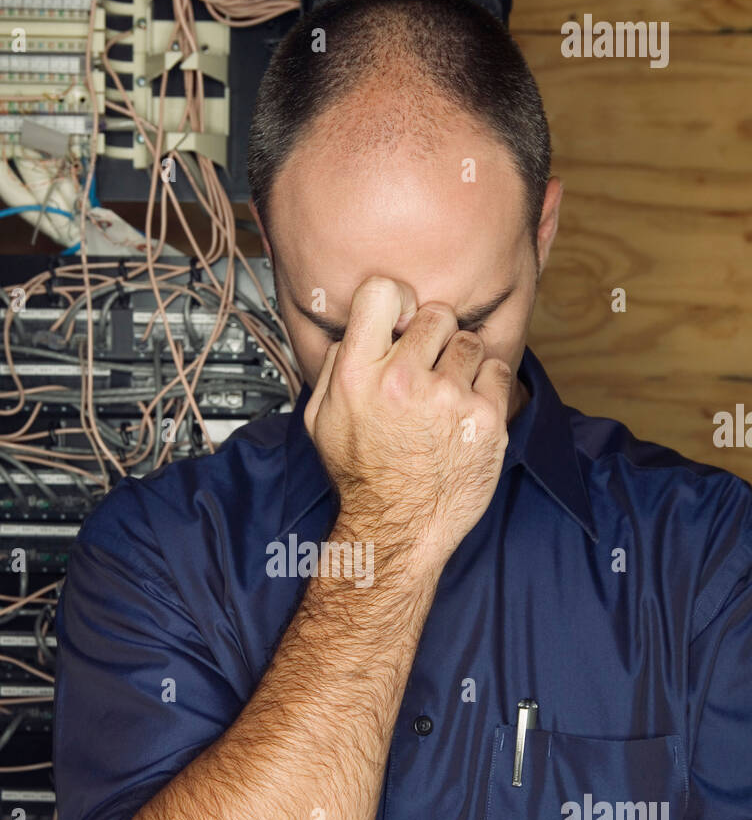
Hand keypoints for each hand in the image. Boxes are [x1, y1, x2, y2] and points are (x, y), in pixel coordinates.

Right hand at [303, 275, 511, 572]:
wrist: (396, 527)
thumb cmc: (362, 476)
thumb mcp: (321, 420)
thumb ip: (335, 367)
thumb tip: (357, 330)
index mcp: (358, 375)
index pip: (382, 293)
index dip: (397, 300)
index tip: (403, 317)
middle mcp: (403, 382)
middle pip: (436, 314)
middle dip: (434, 336)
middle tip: (428, 365)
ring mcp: (449, 399)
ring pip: (469, 341)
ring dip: (461, 362)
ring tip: (447, 394)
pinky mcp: (485, 419)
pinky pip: (498, 370)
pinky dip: (486, 386)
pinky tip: (467, 410)